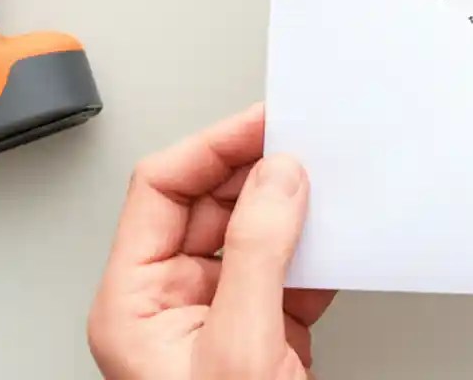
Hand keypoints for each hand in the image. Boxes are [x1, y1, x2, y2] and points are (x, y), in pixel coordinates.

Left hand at [87, 104, 334, 378]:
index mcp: (135, 303)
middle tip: (306, 151)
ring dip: (294, 214)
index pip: (161, 190)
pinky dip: (317, 255)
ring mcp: (218, 321)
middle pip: (210, 204)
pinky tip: (337, 247)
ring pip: (254, 236)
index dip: (213, 147)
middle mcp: (171, 307)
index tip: (264, 123)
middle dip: (260, 175)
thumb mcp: (239, 348)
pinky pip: (287, 272)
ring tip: (328, 194)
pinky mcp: (262, 336)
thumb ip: (257, 256)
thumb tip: (278, 178)